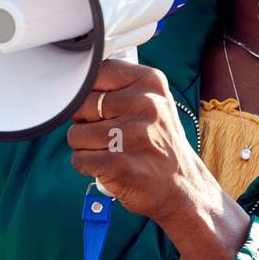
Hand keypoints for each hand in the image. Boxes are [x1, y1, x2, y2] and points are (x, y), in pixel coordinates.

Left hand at [67, 59, 213, 223]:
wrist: (182, 186)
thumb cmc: (159, 142)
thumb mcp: (152, 102)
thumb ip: (119, 86)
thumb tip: (76, 82)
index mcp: (150, 83)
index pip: (96, 73)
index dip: (90, 92)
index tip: (101, 106)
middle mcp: (144, 105)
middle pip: (81, 105)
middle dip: (86, 122)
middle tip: (110, 134)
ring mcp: (132, 135)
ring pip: (76, 134)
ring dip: (86, 147)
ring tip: (111, 151)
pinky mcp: (119, 165)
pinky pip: (79, 159)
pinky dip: (88, 166)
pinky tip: (108, 167)